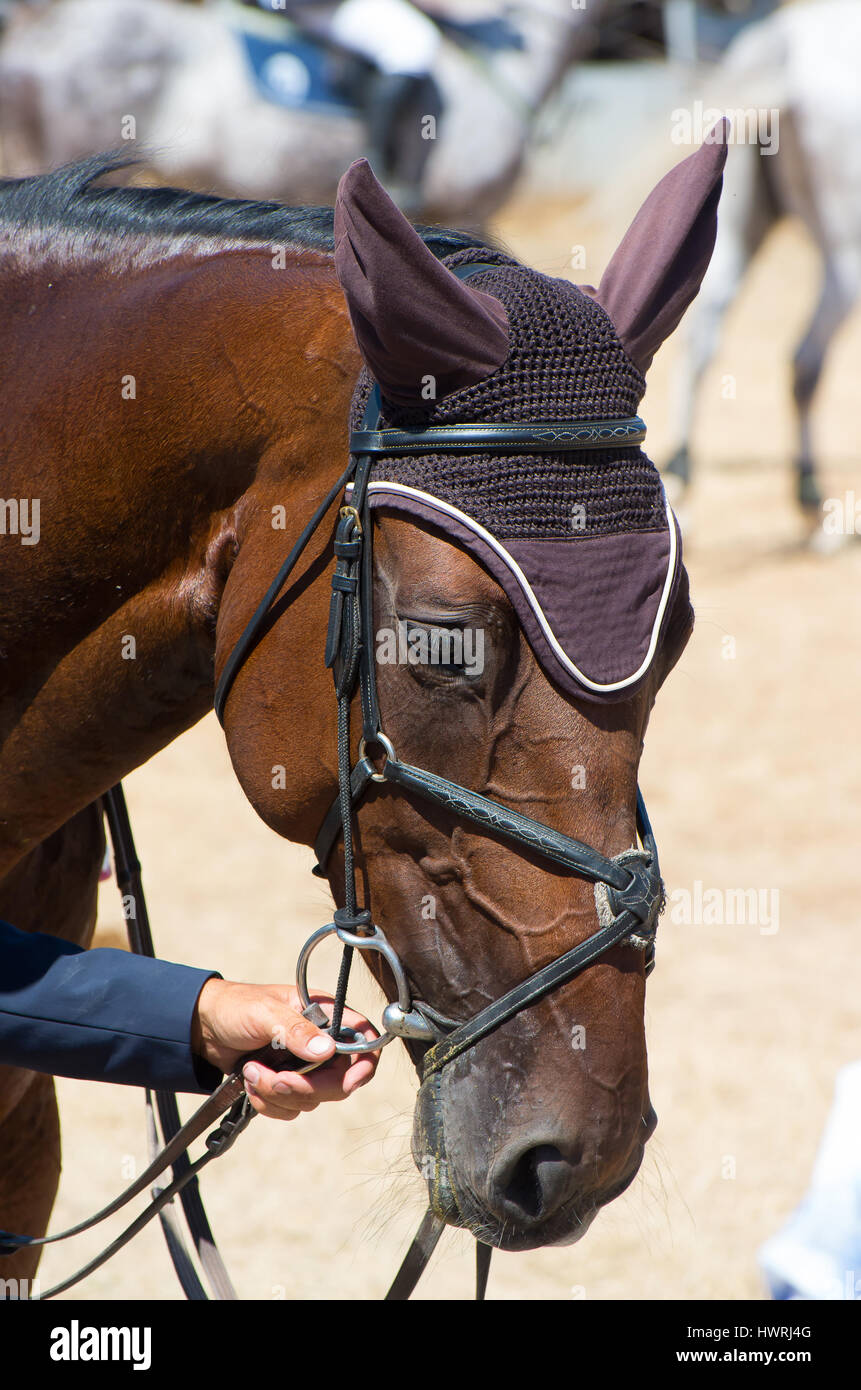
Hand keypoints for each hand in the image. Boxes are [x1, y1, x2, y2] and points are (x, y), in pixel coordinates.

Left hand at [192, 979, 379, 1120]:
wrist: (202, 1027)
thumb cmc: (236, 1007)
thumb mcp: (265, 1013)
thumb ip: (296, 1030)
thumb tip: (327, 1050)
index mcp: (324, 1014)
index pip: (363, 1039)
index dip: (364, 1063)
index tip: (348, 1082)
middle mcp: (320, 1042)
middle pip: (340, 1081)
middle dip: (307, 1087)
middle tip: (276, 1079)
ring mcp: (303, 1066)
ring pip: (312, 1099)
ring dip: (278, 1094)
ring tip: (252, 1071)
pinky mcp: (285, 1084)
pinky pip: (290, 1109)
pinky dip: (268, 1103)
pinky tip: (250, 1081)